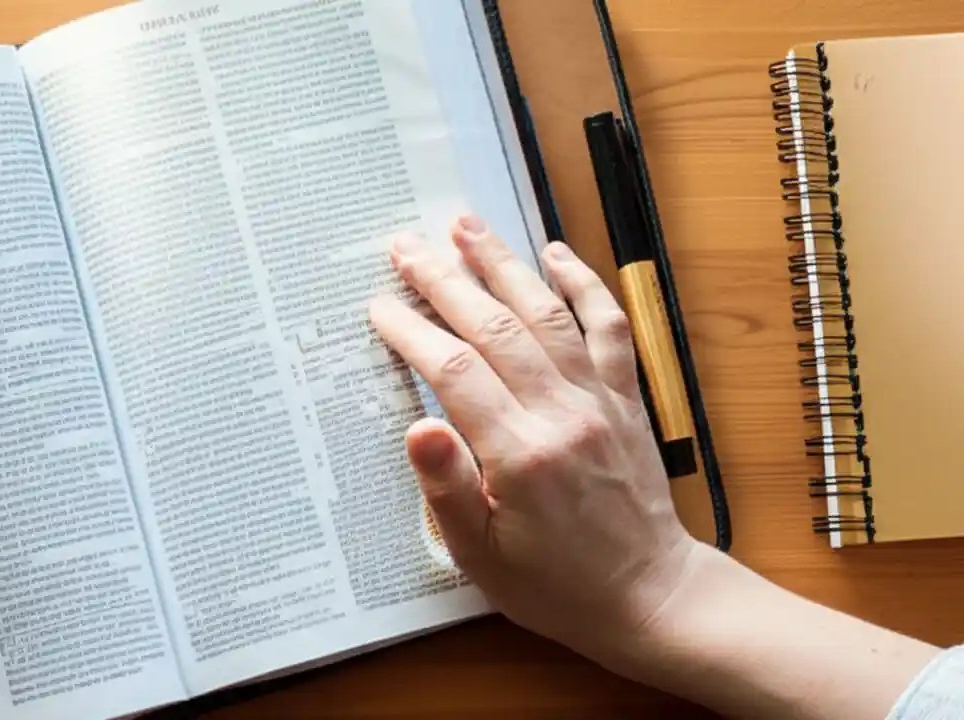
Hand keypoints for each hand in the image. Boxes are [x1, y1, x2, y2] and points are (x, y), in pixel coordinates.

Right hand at [369, 216, 710, 664]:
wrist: (649, 596)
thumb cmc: (556, 584)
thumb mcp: (483, 555)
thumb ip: (448, 488)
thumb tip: (416, 427)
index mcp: (519, 453)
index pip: (453, 370)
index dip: (410, 331)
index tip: (379, 305)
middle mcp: (562, 413)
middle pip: (494, 327)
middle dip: (445, 280)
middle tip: (406, 245)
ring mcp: (599, 398)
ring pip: (547, 313)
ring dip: (505, 265)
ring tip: (466, 226)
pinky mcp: (626, 396)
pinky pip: (609, 326)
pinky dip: (585, 284)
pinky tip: (556, 254)